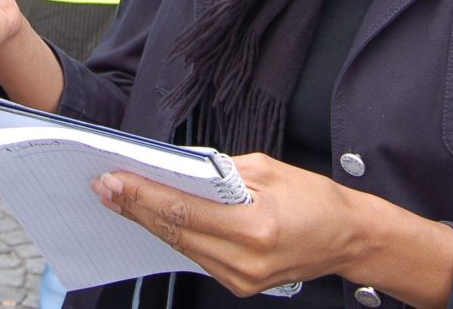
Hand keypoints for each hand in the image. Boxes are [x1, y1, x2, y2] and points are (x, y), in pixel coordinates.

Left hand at [92, 154, 452, 306]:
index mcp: (253, 227)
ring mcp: (240, 279)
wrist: (348, 238)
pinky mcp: (239, 285)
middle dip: (135, 207)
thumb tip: (176, 167)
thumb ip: (219, 170)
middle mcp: (244, 260)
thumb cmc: (314, 198)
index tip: (113, 179)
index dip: (142, 195)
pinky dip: (173, 233)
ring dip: (148, 221)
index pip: (182, 209)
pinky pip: (195, 256)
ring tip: (120, 198)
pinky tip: (154, 216)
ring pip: (180, 246)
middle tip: (103, 186)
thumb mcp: (267, 169)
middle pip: (174, 231)